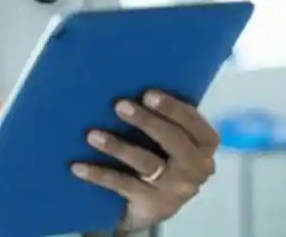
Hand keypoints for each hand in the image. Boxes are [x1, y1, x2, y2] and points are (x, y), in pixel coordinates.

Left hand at [73, 91, 219, 230]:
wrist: (157, 207)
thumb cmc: (166, 158)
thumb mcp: (177, 141)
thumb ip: (170, 119)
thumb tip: (135, 79)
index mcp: (206, 144)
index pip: (193, 121)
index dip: (171, 108)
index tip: (147, 93)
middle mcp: (197, 167)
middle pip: (172, 140)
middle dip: (146, 121)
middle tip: (119, 105)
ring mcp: (176, 189)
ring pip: (145, 162)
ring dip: (118, 147)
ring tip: (92, 135)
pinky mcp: (153, 205)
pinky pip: (123, 185)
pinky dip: (99, 174)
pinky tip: (78, 167)